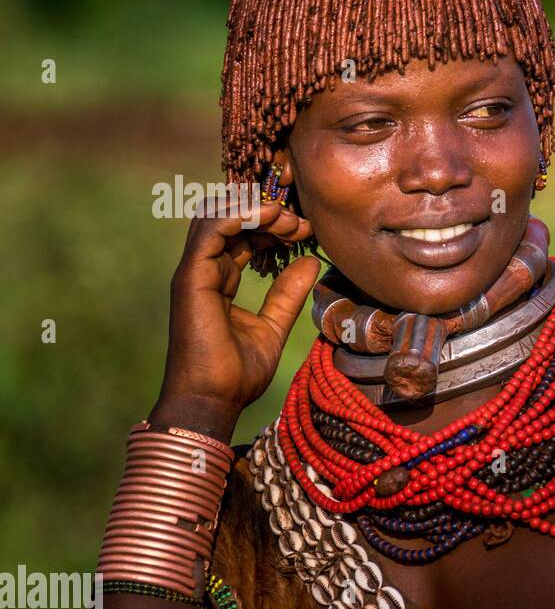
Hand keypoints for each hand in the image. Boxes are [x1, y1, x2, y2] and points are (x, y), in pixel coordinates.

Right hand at [149, 200, 318, 441]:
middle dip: (266, 212)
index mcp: (220, 280)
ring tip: (287, 217)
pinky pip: (209, 231)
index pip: (242, 235)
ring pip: (216, 216)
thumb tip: (310, 261)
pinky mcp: (190, 278)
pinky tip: (269, 216)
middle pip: (228, 219)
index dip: (272, 225)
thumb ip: (288, 294)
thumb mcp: (274, 327)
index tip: (305, 230)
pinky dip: (239, 215)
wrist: (213, 400)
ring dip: (254, 208)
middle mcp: (204, 271)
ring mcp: (194, 273)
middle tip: (301, 222)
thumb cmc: (237, 373)